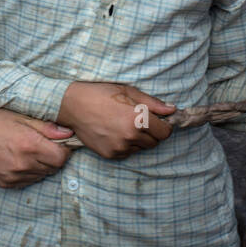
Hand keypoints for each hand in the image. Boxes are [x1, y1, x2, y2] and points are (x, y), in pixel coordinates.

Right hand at [0, 106, 73, 187]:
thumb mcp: (21, 117)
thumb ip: (47, 128)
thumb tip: (69, 133)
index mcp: (29, 145)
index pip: (61, 158)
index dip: (64, 150)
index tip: (59, 143)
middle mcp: (22, 164)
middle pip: (53, 168)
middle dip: (54, 157)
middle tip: (44, 145)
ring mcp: (13, 176)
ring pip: (41, 176)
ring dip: (42, 166)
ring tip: (30, 151)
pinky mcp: (5, 183)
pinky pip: (27, 181)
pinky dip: (29, 172)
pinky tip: (20, 159)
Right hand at [56, 82, 174, 158]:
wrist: (73, 105)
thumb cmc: (102, 94)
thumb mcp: (129, 92)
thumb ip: (153, 103)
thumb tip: (172, 110)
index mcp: (138, 119)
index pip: (165, 132)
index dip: (164, 126)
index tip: (157, 121)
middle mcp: (130, 136)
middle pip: (154, 142)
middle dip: (151, 133)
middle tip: (138, 121)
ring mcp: (119, 147)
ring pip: (140, 149)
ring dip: (138, 140)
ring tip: (124, 125)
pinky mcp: (110, 154)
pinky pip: (126, 153)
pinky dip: (125, 146)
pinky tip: (115, 132)